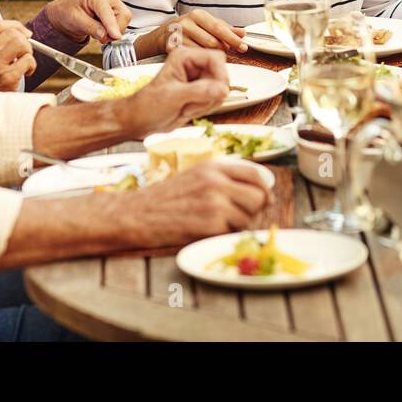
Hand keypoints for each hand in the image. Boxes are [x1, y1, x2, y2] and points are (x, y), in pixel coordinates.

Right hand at [0, 20, 35, 91]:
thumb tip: (21, 32)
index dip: (15, 25)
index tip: (24, 33)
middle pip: (12, 33)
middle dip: (24, 41)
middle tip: (25, 53)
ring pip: (21, 44)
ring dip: (28, 53)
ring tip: (24, 63)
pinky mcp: (7, 78)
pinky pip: (28, 61)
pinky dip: (31, 66)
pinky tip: (26, 73)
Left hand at [44, 0, 131, 43]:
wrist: (67, 13)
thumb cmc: (68, 13)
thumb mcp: (75, 21)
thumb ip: (90, 27)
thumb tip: (104, 35)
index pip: (107, 12)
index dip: (112, 25)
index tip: (116, 37)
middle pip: (123, 14)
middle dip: (115, 29)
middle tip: (101, 39)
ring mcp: (114, 3)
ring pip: (125, 19)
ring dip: (115, 31)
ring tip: (99, 33)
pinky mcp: (117, 10)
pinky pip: (123, 22)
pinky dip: (115, 30)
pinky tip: (103, 30)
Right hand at [109, 159, 271, 248]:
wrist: (135, 214)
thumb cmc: (165, 198)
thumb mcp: (195, 176)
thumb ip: (223, 179)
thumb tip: (259, 190)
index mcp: (214, 166)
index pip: (256, 173)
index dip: (265, 188)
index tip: (266, 198)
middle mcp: (217, 181)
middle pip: (258, 197)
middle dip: (253, 210)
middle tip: (238, 216)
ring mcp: (215, 202)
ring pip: (248, 218)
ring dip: (237, 225)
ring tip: (213, 223)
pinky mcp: (210, 224)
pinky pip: (232, 232)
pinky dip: (222, 235)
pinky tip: (204, 231)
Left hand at [114, 47, 229, 136]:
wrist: (142, 120)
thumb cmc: (149, 104)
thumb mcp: (173, 96)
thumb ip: (199, 91)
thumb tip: (223, 89)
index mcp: (185, 57)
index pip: (215, 58)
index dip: (221, 74)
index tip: (220, 90)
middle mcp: (194, 66)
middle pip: (221, 74)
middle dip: (212, 92)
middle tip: (195, 103)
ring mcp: (199, 79)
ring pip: (221, 88)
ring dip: (208, 102)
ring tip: (187, 107)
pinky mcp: (201, 92)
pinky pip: (217, 98)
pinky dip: (207, 107)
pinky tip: (189, 110)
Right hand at [162, 8, 249, 53]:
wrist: (164, 33)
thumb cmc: (190, 28)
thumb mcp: (208, 24)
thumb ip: (226, 29)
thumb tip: (243, 33)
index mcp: (198, 15)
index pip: (219, 28)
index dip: (233, 39)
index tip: (244, 47)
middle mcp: (187, 23)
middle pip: (212, 42)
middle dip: (222, 49)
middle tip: (227, 52)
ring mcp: (178, 35)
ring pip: (203, 51)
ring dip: (211, 55)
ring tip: (212, 53)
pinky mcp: (172, 47)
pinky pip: (193, 57)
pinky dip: (200, 58)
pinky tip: (200, 57)